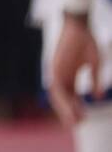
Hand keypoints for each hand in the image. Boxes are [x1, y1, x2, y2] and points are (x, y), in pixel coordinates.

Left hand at [51, 12, 102, 126]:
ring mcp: (56, 72)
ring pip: (58, 96)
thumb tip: (97, 97)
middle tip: (78, 125)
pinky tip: (70, 108)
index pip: (70, 97)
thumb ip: (95, 80)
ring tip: (74, 121)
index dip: (76, 108)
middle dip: (69, 112)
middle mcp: (61, 76)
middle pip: (62, 99)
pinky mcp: (53, 68)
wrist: (79, 27)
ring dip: (65, 109)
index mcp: (69, 76)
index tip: (84, 119)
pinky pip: (56, 87)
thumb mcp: (94, 64)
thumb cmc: (87, 42)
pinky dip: (62, 99)